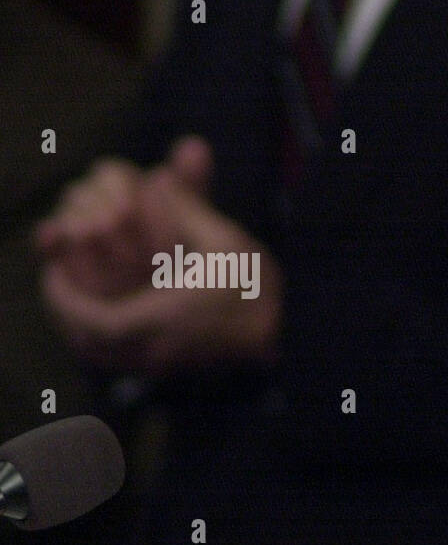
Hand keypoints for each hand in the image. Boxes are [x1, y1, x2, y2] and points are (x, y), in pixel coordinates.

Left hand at [38, 141, 281, 373]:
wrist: (295, 336)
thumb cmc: (262, 291)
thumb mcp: (227, 242)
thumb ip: (190, 210)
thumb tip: (160, 177)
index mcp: (166, 319)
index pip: (99, 321)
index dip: (67, 301)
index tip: (54, 274)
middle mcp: (160, 349)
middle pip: (92, 347)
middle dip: (67, 316)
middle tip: (59, 284)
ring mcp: (167, 363)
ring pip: (106, 359)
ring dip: (83, 331)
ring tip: (79, 300)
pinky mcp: (176, 367)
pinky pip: (124, 362)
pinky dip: (105, 343)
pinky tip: (110, 317)